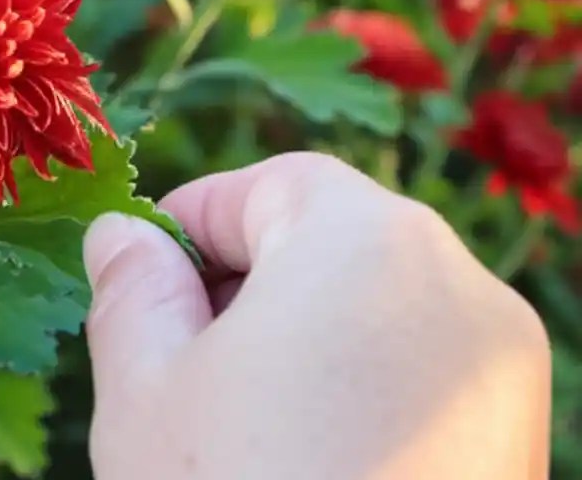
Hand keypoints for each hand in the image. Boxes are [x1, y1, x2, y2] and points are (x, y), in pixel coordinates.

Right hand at [85, 153, 550, 479]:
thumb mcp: (147, 389)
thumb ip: (132, 290)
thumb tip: (122, 236)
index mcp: (362, 238)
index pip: (267, 187)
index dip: (191, 223)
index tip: (141, 278)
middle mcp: (456, 280)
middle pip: (329, 240)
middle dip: (245, 282)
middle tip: (178, 357)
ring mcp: (501, 362)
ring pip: (378, 305)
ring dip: (302, 334)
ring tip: (238, 417)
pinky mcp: (519, 432)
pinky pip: (424, 368)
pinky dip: (362, 385)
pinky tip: (306, 453)